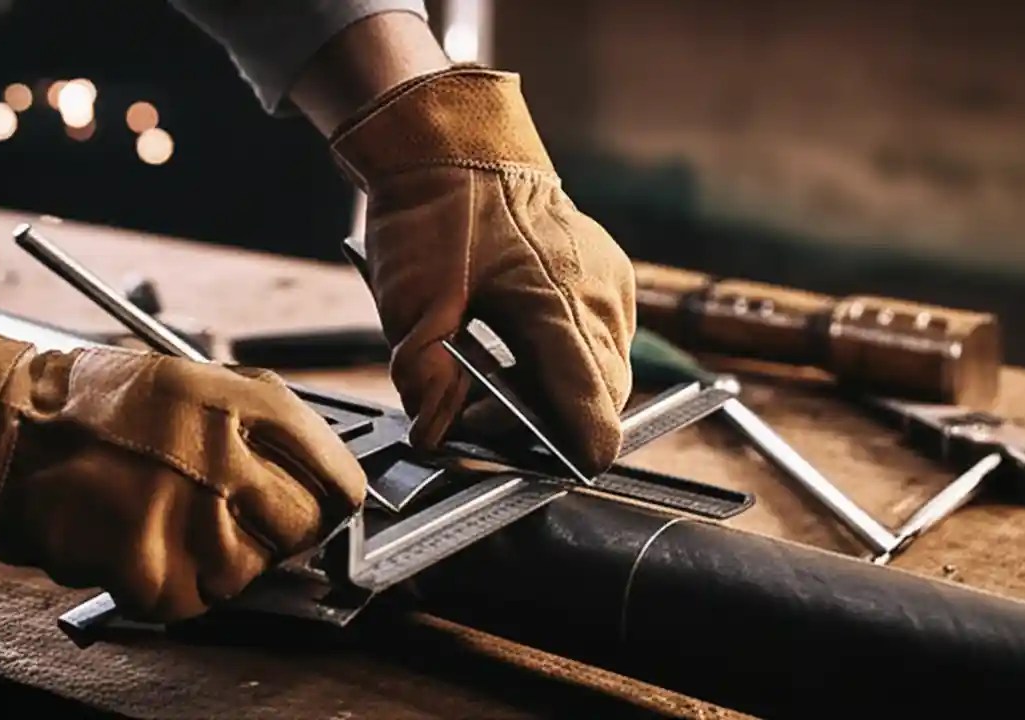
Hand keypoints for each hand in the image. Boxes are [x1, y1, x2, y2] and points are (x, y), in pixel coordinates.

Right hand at [0, 346, 366, 622]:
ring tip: (174, 521)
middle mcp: (228, 458)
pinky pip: (197, 600)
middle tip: (238, 517)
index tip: (325, 507)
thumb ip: (269, 425)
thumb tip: (323, 475)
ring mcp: (192, 518)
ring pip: (253, 570)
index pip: (338, 476)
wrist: (10, 434)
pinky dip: (173, 585)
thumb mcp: (200, 383)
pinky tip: (143, 544)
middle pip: (305, 527)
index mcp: (248, 405)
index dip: (333, 498)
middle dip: (281, 531)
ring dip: (222, 559)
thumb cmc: (105, 411)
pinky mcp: (155, 573)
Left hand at [330, 67, 636, 474]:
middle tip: (482, 422)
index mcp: (562, 306)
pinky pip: (597, 336)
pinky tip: (512, 352)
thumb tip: (436, 434)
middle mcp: (602, 297)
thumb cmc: (436, 209)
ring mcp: (610, 282)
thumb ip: (426, 379)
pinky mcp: (604, 273)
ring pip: (601, 369)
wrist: (453, 140)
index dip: (572, 453)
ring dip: (554, 390)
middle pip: (600, 398)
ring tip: (490, 385)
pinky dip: (560, 357)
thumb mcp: (413, 302)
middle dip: (548, 422)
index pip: (595, 411)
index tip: (542, 470)